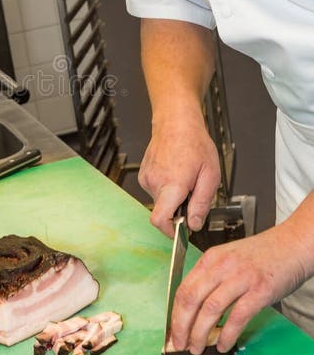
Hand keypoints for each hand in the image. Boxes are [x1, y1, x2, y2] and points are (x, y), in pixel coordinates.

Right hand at [138, 114, 219, 237]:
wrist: (176, 122)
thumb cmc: (195, 144)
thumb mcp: (210, 175)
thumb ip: (201, 203)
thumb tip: (194, 224)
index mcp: (172, 184)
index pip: (160, 219)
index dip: (170, 231)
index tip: (180, 232)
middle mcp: (155, 182)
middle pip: (163, 212)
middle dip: (178, 210)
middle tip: (192, 192)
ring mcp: (146, 178)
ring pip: (161, 201)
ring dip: (174, 198)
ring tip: (186, 178)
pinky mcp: (143, 175)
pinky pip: (156, 191)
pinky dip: (167, 188)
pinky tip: (176, 173)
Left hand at [170, 226, 307, 353]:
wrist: (292, 245)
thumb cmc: (262, 256)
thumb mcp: (229, 259)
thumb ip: (211, 279)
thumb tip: (194, 310)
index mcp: (210, 259)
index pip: (183, 289)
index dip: (174, 314)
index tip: (172, 331)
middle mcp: (222, 266)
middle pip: (191, 299)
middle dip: (182, 327)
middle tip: (180, 344)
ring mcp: (241, 278)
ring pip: (211, 310)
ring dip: (200, 333)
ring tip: (198, 348)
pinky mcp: (260, 291)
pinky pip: (238, 317)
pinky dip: (227, 334)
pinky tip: (223, 345)